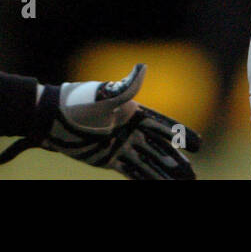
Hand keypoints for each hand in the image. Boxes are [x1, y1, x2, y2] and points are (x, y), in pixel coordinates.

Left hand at [0, 64, 201, 178]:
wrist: (52, 118)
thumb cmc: (78, 102)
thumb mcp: (102, 95)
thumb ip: (124, 87)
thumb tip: (142, 67)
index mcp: (134, 112)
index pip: (163, 126)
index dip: (181, 135)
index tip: (198, 144)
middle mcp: (131, 129)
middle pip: (160, 149)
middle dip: (176, 162)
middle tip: (193, 175)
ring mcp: (121, 145)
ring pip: (148, 162)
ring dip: (164, 173)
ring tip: (182, 183)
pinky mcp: (109, 158)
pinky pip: (132, 171)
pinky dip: (145, 178)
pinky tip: (159, 184)